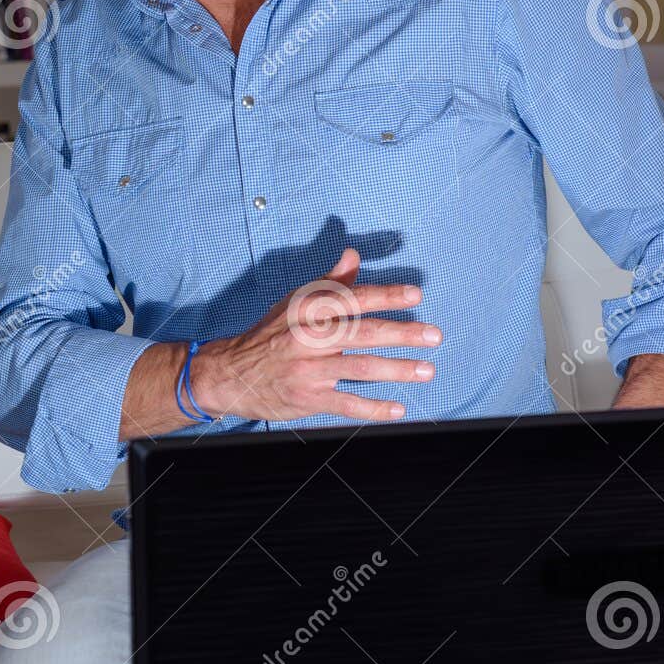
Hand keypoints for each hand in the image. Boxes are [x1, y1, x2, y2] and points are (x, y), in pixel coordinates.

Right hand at [191, 248, 441, 422]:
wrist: (229, 374)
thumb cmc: (268, 335)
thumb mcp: (293, 304)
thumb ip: (328, 282)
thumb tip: (353, 254)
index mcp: (306, 310)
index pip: (351, 298)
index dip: (385, 295)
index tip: (415, 294)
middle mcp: (307, 338)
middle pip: (362, 332)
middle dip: (402, 333)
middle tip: (434, 334)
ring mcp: (308, 370)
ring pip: (360, 367)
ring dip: (398, 369)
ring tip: (427, 370)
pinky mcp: (307, 398)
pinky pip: (347, 403)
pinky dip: (374, 408)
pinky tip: (399, 409)